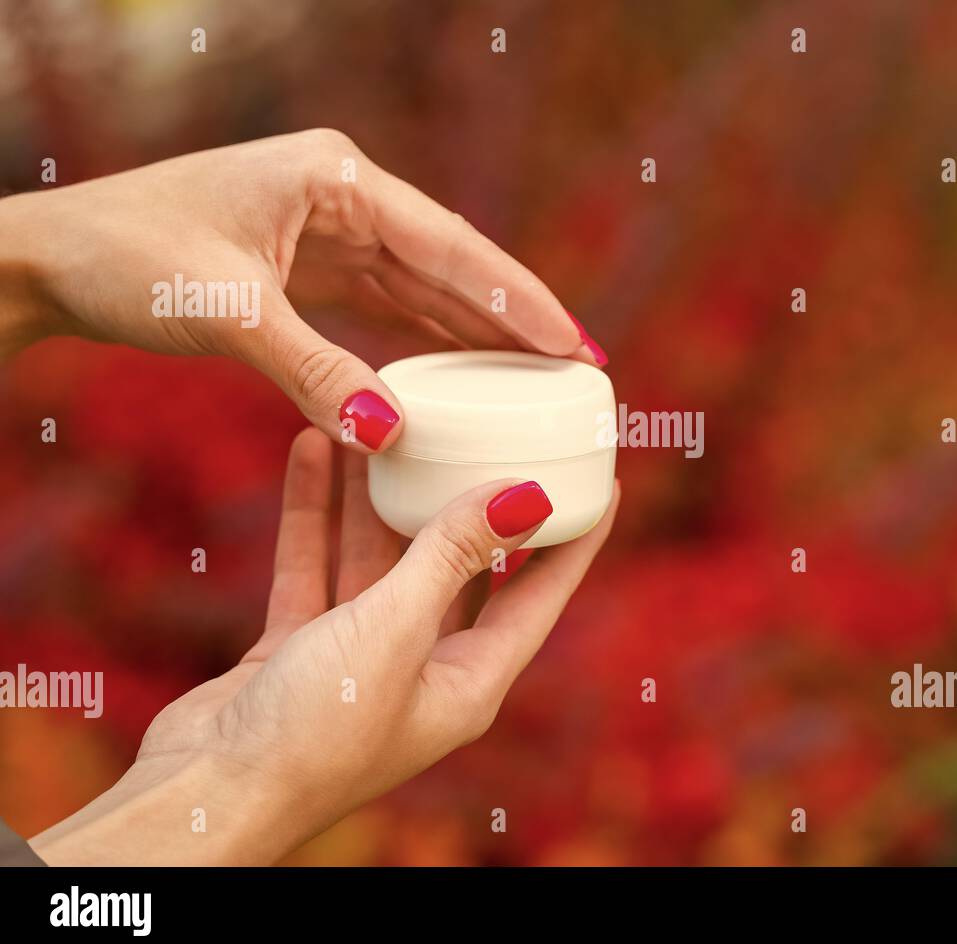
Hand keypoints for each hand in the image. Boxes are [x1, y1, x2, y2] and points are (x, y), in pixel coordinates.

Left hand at [0, 129, 604, 450]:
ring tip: (547, 378)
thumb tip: (391, 435)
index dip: (521, 301)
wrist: (49, 259)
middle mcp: (346, 196)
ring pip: (430, 289)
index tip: (577, 346)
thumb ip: (315, 371)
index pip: (451, 246)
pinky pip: (392, 308)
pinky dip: (434, 342)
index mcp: (337, 178)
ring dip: (484, 334)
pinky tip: (472, 374)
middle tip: (586, 370)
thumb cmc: (128, 259)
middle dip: (519, 318)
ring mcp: (333, 229)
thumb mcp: (228, 312)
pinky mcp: (315, 266)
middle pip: (455, 266)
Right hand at [30, 428, 618, 863]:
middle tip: (484, 432)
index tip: (598, 481)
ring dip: (377, 497)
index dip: (571, 539)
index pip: (540, 596)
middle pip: (461, 568)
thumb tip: (527, 495)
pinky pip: (316, 567)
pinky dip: (314, 516)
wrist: (203, 793)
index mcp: (470, 681)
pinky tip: (313, 452)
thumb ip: (452, 556)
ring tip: (383, 423)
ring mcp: (362, 660)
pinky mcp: (301, 650)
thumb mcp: (395, 630)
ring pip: (381, 559)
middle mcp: (424, 669)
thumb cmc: (315, 731)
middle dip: (465, 499)